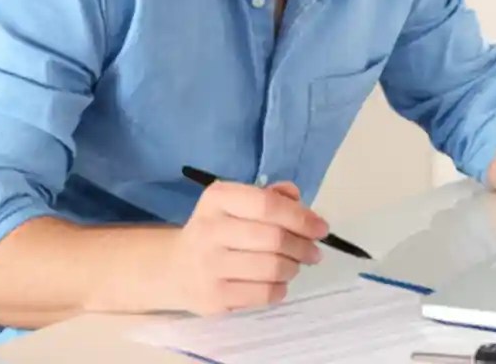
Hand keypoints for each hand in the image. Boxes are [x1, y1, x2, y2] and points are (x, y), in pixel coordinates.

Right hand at [164, 180, 328, 313]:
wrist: (174, 268)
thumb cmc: (217, 231)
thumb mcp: (236, 203)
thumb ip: (270, 196)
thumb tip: (298, 200)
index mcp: (217, 199)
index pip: (267, 204)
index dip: (300, 217)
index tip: (321, 228)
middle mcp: (209, 229)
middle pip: (273, 238)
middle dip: (303, 246)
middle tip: (313, 252)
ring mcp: (208, 266)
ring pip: (272, 268)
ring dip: (293, 267)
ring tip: (293, 266)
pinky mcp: (213, 298)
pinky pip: (263, 294)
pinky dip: (279, 288)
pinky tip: (276, 282)